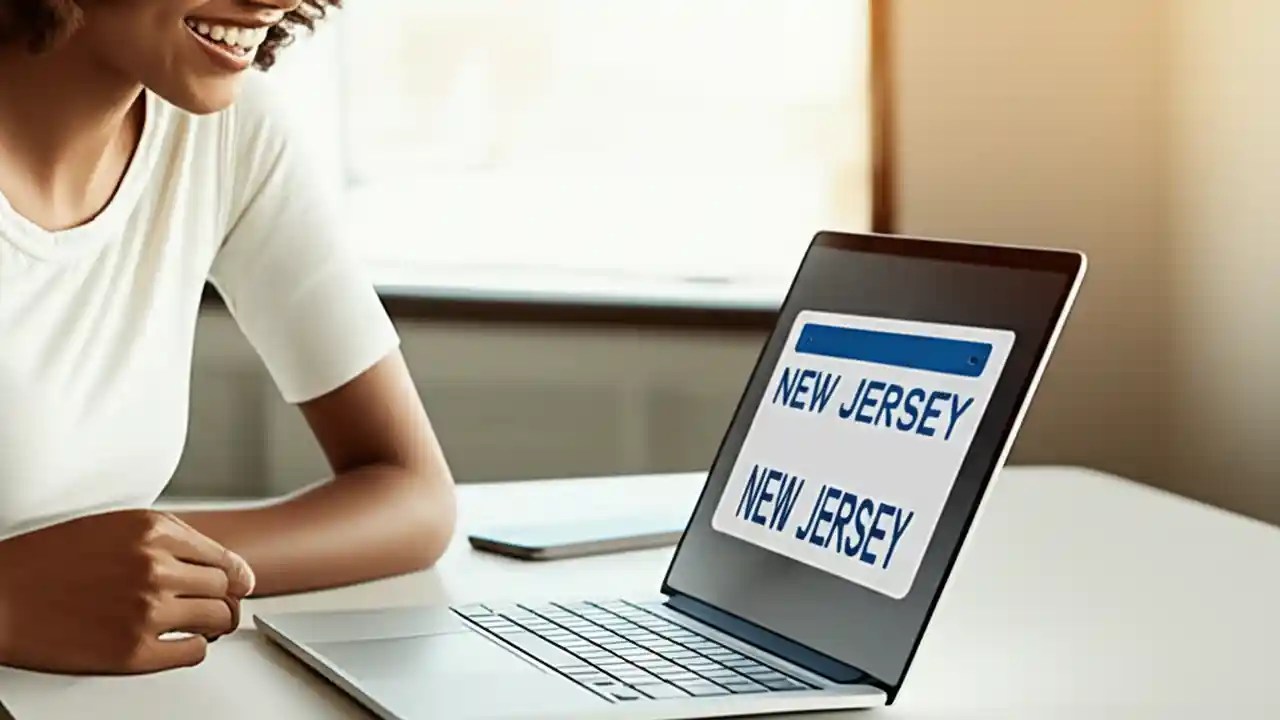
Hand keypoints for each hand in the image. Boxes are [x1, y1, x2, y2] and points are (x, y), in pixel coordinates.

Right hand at [0, 510, 254, 673]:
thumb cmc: (48, 562)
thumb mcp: (115, 527)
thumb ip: (169, 539)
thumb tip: (223, 566)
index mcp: (155, 531)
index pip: (225, 559)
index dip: (235, 577)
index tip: (238, 586)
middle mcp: (156, 567)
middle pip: (225, 590)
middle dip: (222, 601)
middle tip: (213, 609)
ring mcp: (147, 610)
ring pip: (217, 619)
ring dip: (212, 625)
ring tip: (195, 625)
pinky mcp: (134, 651)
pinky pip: (194, 652)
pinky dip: (192, 648)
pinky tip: (174, 642)